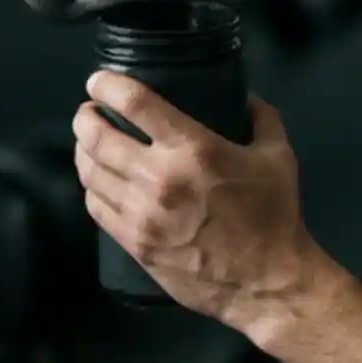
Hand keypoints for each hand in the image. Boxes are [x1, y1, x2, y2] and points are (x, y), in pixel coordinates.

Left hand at [72, 70, 317, 328]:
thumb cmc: (273, 215)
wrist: (266, 282)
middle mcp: (159, 178)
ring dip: (83, 151)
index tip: (98, 80)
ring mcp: (141, 214)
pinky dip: (91, 186)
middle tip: (88, 111)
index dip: (108, 85)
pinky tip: (97, 179)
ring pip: (90, 172)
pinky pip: (95, 207)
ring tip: (88, 142)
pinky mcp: (134, 243)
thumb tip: (242, 93)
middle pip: (99, 137)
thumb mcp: (278, 155)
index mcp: (193, 149)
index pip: (134, 103)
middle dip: (86, 117)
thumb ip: (260, 117)